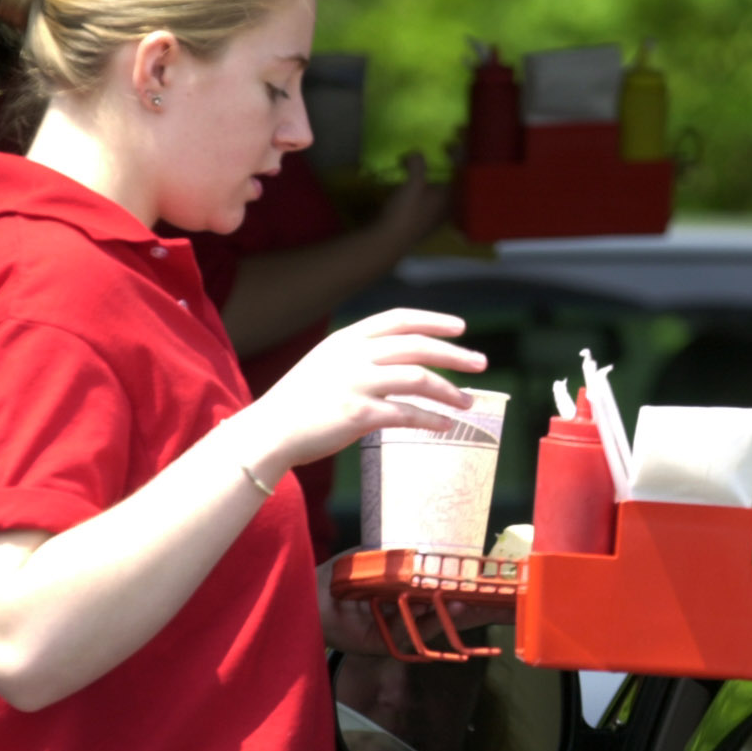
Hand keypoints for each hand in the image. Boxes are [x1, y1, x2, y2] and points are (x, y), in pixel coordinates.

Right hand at [243, 308, 485, 472]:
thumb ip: (359, 355)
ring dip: (450, 391)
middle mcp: (354, 355)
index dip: (434, 320)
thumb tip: (399, 358)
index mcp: (347, 338)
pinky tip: (447, 425)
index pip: (399, 319)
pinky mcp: (359, 414)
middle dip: (455, 353)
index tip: (460, 327)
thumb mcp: (326, 363)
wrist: (269, 431)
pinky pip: (408, 414)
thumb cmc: (299, 402)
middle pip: (418, 346)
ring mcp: (357, 383)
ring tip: (468, 402)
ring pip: (419, 379)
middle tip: (482, 363)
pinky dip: (432, 419)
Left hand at [318, 552, 515, 656]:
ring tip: (464, 602)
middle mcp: (397, 615)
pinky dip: (427, 624)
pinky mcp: (383, 644)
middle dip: (457, 605)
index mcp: (397, 596)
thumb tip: (429, 547)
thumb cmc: (337, 575)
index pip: (431, 593)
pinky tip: (440, 611)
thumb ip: (398, 555)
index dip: (452, 588)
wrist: (308, 594)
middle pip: (434, 612)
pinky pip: (410, 636)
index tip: (474, 580)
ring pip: (426, 625)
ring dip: (447, 614)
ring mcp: (391, 631)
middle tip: (479, 594)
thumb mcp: (373, 557)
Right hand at [372, 151, 450, 253]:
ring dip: (442, 183)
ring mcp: (438, 219)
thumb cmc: (405, 212)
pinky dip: (432, 193)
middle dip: (453, 170)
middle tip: (446, 156)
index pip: (461, 173)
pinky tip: (424, 190)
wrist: (389, 241)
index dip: (458, 156)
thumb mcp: (413, 185)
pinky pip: (435, 204)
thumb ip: (417, 166)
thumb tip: (415, 154)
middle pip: (457, 186)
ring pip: (446, 197)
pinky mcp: (426, 224)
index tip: (449, 145)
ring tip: (434, 172)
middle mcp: (448, 209)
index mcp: (450, 198)